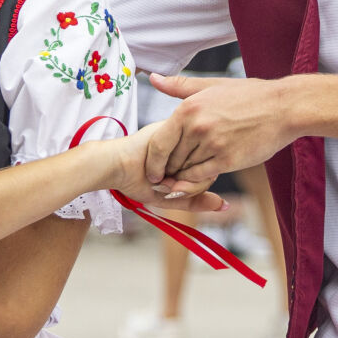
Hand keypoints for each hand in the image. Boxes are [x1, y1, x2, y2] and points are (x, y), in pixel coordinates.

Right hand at [102, 120, 226, 211]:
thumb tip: (224, 204)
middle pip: (207, 169)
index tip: (171, 192)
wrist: (112, 166)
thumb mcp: (169, 197)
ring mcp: (181, 136)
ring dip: (181, 183)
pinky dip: (174, 175)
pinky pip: (187, 157)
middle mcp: (188, 144)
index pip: (209, 172)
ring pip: (200, 165)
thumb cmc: (136, 181)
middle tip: (167, 189)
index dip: (194, 188)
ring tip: (161, 184)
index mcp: (189, 155)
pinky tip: (159, 177)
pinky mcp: (172, 132)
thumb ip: (196, 201)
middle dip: (188, 187)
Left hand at [142, 74, 294, 195]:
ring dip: (183, 177)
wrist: (283, 108)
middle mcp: (198, 127)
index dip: (152, 162)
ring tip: (184, 177)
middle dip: (168, 170)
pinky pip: (202, 177)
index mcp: (189, 109)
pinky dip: (198, 180)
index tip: (153, 171)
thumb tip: (153, 78)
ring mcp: (213, 145)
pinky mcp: (228, 161)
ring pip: (185, 171)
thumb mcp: (212, 85)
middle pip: (171, 160)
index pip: (158, 143)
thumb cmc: (249, 95)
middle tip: (167, 177)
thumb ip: (179, 86)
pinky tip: (202, 175)